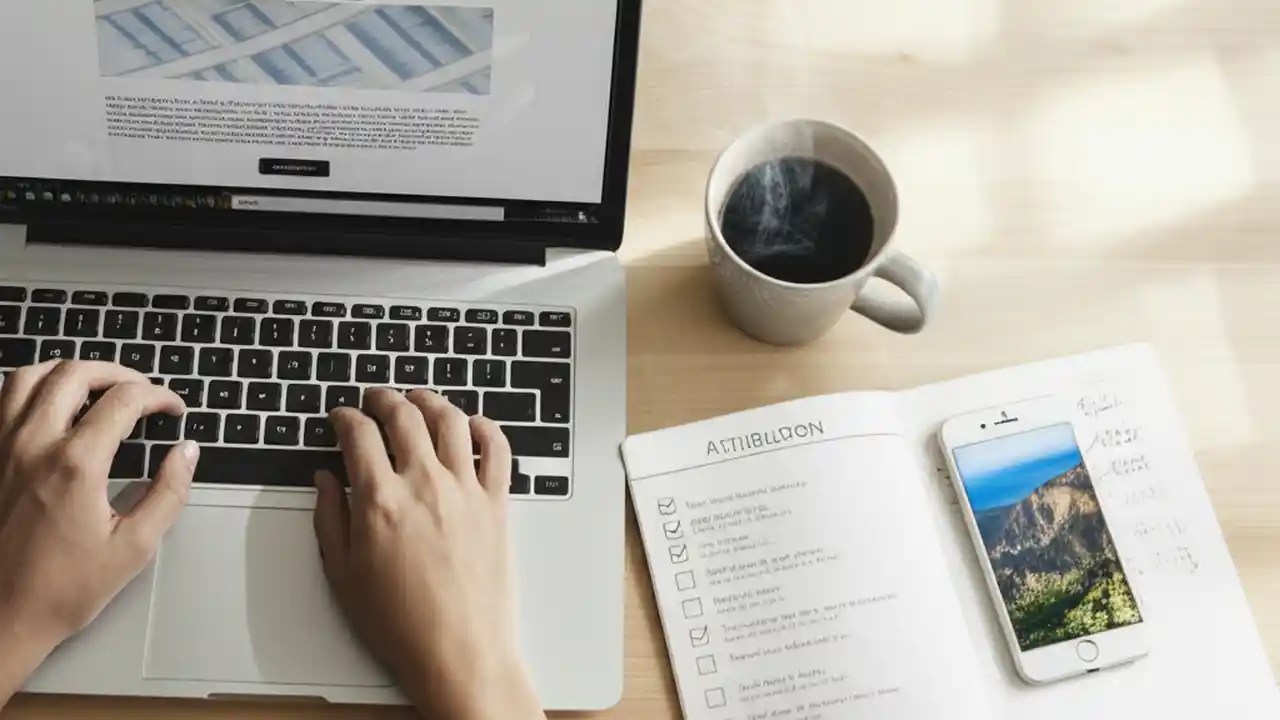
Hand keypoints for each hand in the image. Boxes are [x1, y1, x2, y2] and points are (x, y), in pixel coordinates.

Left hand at [0, 361, 197, 704]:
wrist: (0, 618)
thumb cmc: (63, 590)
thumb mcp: (135, 547)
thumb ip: (169, 493)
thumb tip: (186, 452)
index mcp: (76, 465)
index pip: (124, 400)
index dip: (159, 396)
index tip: (174, 410)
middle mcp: (33, 445)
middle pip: (76, 374)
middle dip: (118, 373)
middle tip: (142, 390)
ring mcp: (1, 448)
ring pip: (30, 376)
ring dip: (70, 371)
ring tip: (96, 386)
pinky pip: (2, 402)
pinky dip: (30, 389)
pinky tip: (50, 405)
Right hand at [313, 388, 541, 719]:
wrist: (459, 651)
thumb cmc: (400, 623)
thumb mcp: (342, 575)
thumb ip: (329, 518)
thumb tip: (325, 480)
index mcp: (380, 501)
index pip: (359, 434)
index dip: (346, 417)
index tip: (341, 416)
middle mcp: (424, 485)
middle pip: (404, 416)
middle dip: (384, 398)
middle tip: (375, 398)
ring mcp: (466, 490)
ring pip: (451, 420)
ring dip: (431, 401)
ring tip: (419, 399)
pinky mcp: (497, 503)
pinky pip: (498, 449)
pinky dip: (486, 427)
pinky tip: (473, 424)